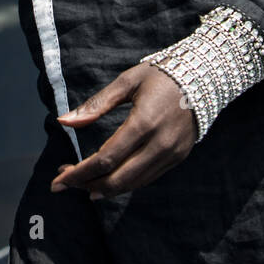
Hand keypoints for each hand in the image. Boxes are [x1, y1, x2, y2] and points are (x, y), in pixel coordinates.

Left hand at [51, 63, 196, 198]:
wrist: (205, 76)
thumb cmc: (160, 75)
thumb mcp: (126, 82)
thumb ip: (95, 105)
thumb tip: (63, 121)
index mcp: (144, 123)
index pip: (105, 159)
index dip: (79, 173)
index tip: (58, 178)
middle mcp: (159, 144)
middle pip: (117, 179)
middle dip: (86, 185)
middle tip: (64, 182)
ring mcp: (171, 154)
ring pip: (132, 184)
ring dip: (104, 188)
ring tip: (81, 182)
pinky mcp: (178, 158)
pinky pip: (147, 179)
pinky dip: (124, 183)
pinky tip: (108, 178)